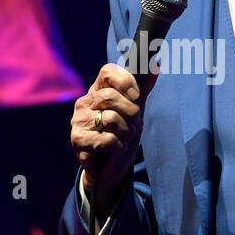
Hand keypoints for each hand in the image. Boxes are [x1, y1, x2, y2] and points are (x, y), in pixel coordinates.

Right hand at [70, 63, 154, 215]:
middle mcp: (84, 103)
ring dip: (126, 134)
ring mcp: (78, 121)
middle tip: (132, 126)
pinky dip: (119, 147)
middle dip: (131, 115)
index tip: (136, 97)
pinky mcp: (78, 140)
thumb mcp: (135, 112)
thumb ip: (143, 91)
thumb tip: (156, 66)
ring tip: (123, 139)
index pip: (108, 71)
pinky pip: (108, 140)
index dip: (125, 82)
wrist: (109, 168)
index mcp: (98, 90)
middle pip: (111, 96)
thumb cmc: (122, 135)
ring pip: (111, 119)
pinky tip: (115, 150)